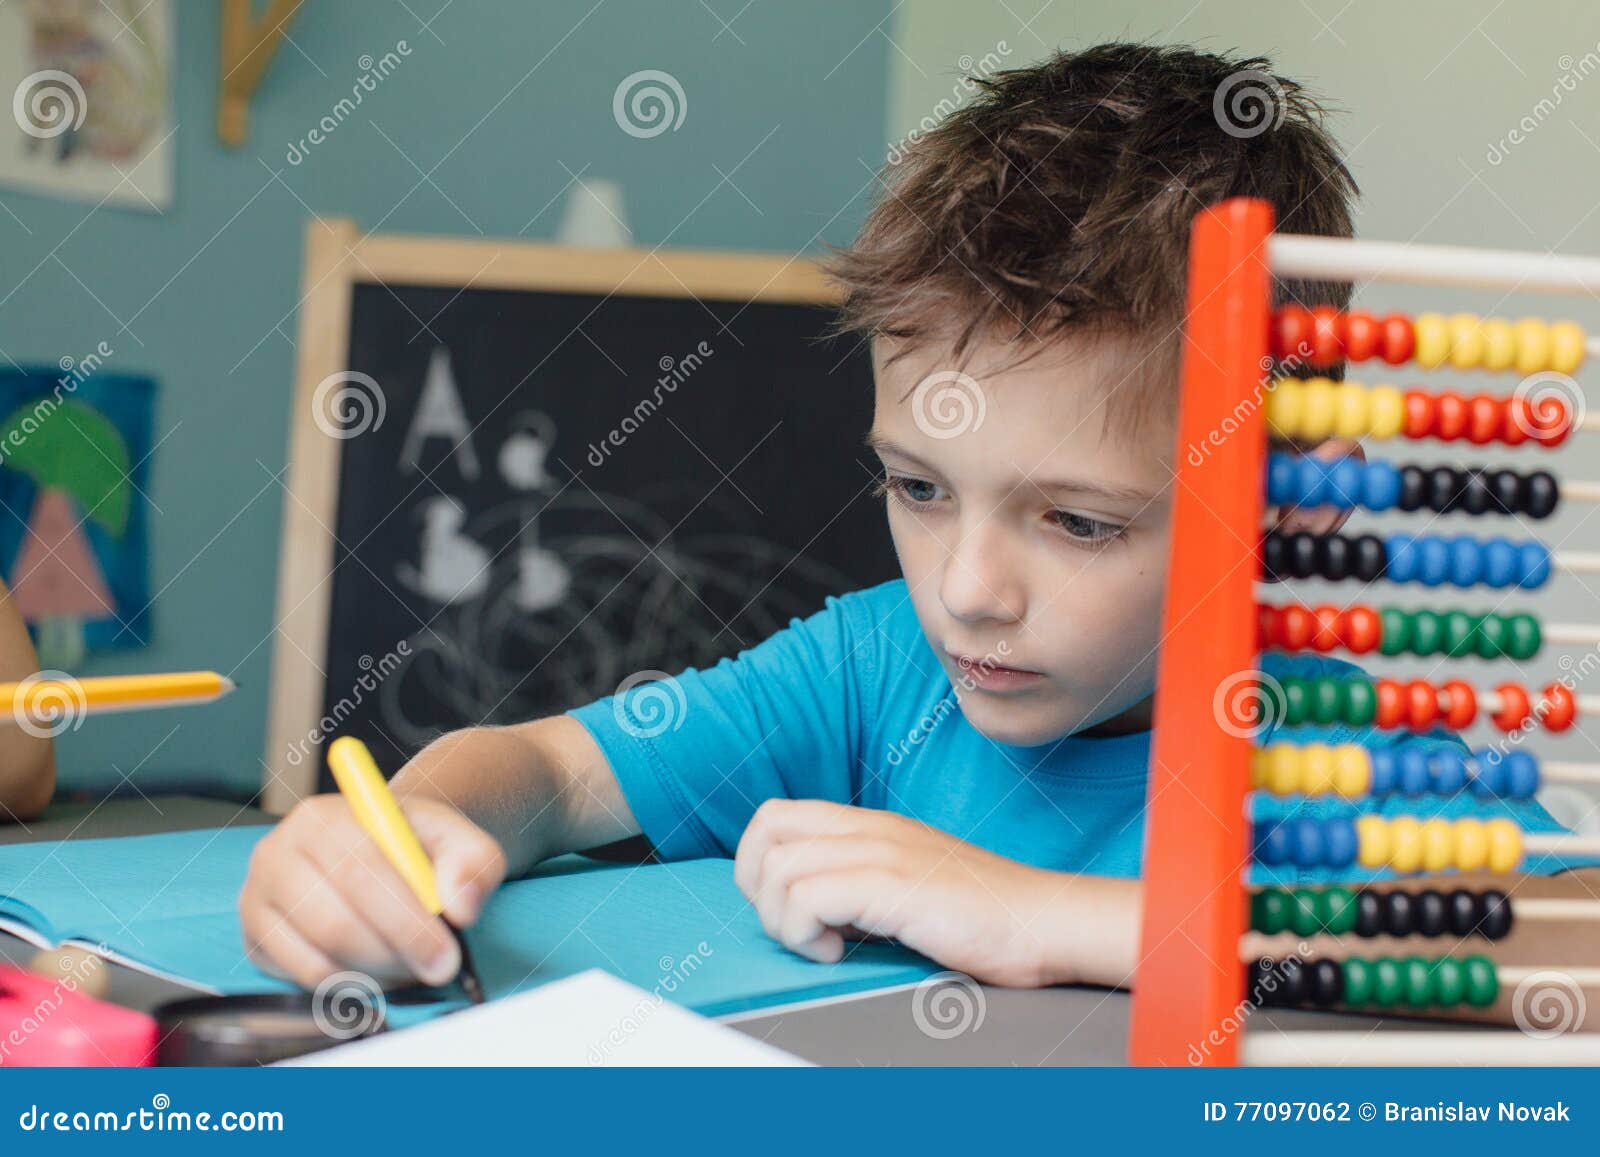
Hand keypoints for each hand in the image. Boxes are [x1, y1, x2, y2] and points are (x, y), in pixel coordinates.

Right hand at [239, 793, 505, 989]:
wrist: (385, 851)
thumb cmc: (418, 847)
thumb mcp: (458, 839)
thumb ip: (473, 863)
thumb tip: (461, 908)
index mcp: (322, 817)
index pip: (359, 873)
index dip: (405, 921)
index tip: (448, 954)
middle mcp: (277, 854)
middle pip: (334, 923)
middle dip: (396, 954)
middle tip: (440, 969)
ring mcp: (257, 900)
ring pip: (319, 959)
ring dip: (377, 974)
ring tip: (414, 964)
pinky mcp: (256, 942)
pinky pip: (304, 981)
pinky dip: (351, 987)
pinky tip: (382, 971)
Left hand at [734, 799, 1063, 986]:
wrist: (1045, 924)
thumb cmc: (987, 918)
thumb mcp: (911, 886)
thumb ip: (862, 885)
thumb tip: (809, 912)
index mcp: (872, 826)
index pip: (777, 816)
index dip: (760, 865)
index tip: (791, 912)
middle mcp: (870, 829)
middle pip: (765, 828)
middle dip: (758, 887)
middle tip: (796, 927)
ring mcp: (882, 853)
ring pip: (779, 869)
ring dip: (785, 921)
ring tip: (827, 946)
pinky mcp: (893, 885)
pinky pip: (808, 898)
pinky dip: (807, 934)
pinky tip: (841, 953)